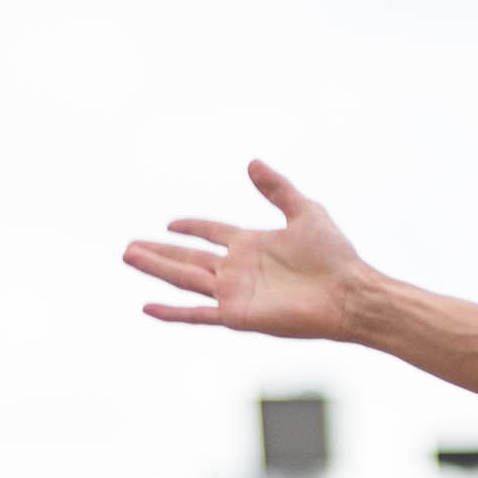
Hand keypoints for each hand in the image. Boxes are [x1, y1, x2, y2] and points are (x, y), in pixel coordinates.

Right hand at [126, 161, 379, 340]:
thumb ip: (277, 188)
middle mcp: (238, 269)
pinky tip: (147, 307)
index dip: (192, 227)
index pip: (212, 233)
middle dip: (160, 252)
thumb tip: (252, 162)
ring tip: (128, 257)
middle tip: (129, 247)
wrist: (349, 293)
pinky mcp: (237, 315)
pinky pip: (198, 314)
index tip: (171, 223)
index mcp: (252, 244)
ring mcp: (235, 293)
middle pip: (189, 257)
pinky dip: (172, 313)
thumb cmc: (335, 256)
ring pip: (185, 279)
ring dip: (156, 269)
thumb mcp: (305, 211)